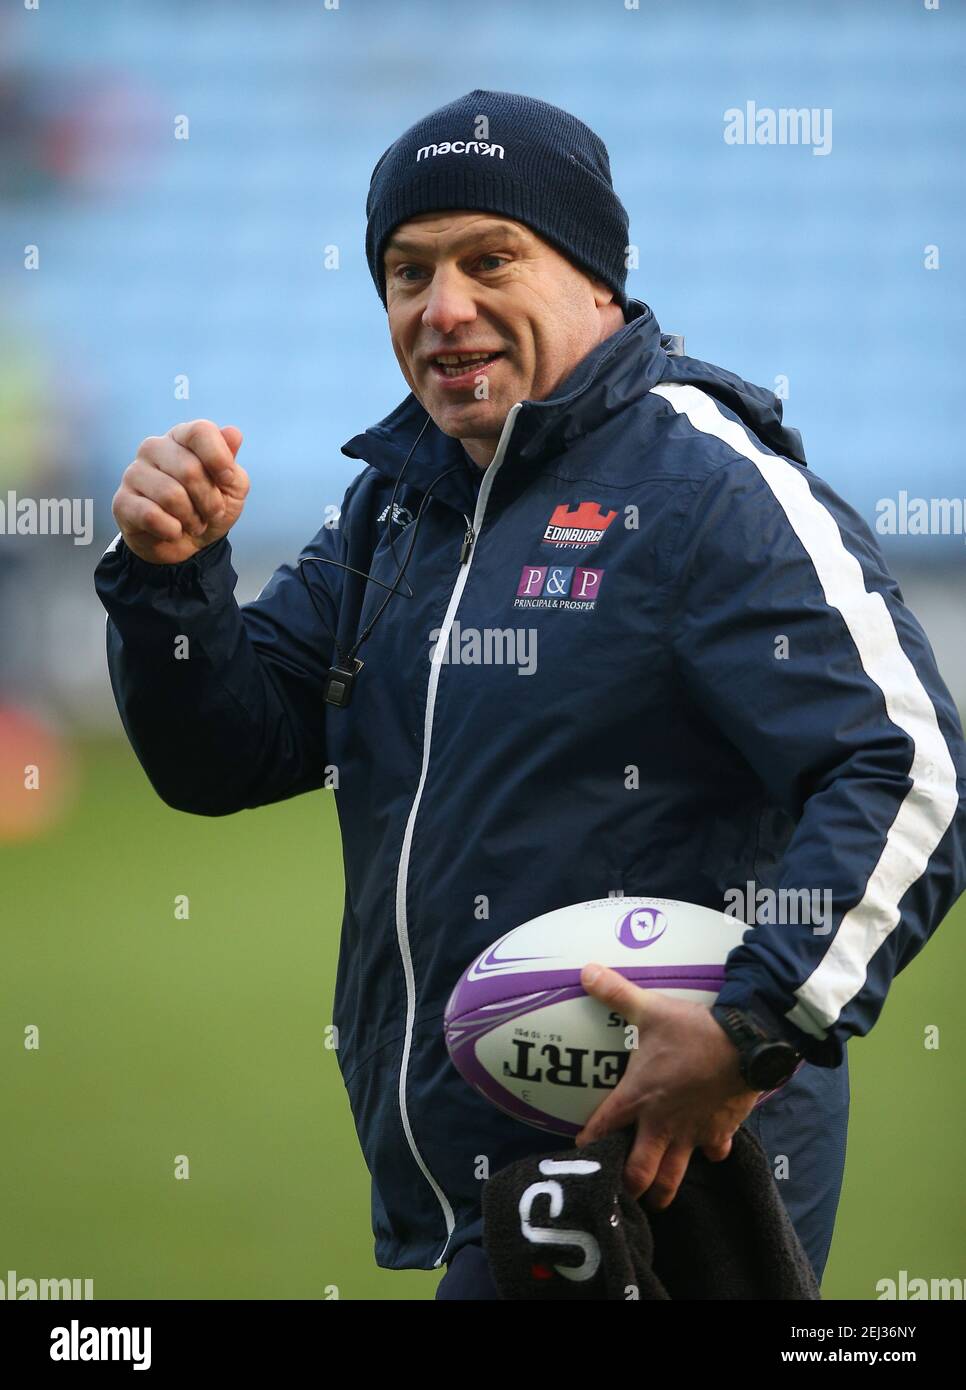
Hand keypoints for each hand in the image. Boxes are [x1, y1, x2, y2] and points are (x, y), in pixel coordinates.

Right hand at [112, 420, 248, 564]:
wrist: (186, 544)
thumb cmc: (208, 507)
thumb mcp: (232, 488)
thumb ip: (232, 463)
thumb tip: (233, 433)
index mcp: (182, 437)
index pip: (200, 431)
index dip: (220, 458)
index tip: (228, 479)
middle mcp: (154, 448)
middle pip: (190, 470)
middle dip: (210, 501)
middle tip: (211, 513)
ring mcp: (134, 473)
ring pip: (171, 495)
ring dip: (192, 519)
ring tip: (193, 523)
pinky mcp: (122, 501)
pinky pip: (151, 516)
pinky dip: (172, 530)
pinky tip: (173, 531)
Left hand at [574, 963, 760, 1211]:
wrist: (747, 1043)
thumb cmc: (692, 1029)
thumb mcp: (650, 1008)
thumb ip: (615, 992)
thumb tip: (585, 969)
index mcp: (639, 1098)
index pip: (603, 1128)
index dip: (588, 1144)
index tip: (579, 1156)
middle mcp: (662, 1124)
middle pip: (639, 1172)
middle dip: (627, 1187)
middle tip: (619, 1193)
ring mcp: (693, 1133)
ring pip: (674, 1176)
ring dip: (663, 1189)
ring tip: (655, 1200)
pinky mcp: (721, 1132)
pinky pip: (713, 1153)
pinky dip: (707, 1154)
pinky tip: (705, 1150)